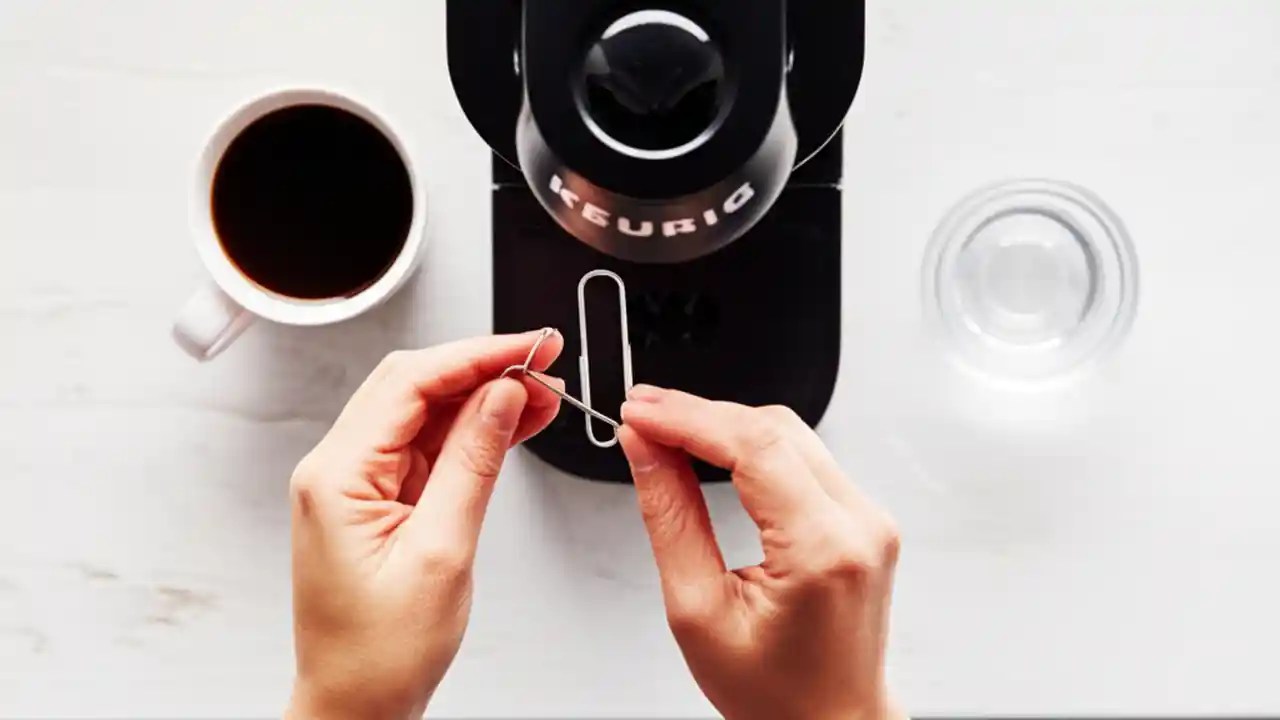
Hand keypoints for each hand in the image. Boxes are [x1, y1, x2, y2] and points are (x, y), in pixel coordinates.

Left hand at [286, 331, 563, 719]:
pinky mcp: (377, 499)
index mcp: (336, 476)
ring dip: (482, 397)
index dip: (478, 355)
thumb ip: (474, 461)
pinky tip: (513, 423)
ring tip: (543, 393)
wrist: (355, 707)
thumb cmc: (379, 653)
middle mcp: (336, 470)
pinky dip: (471, 430)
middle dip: (483, 366)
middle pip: (414, 385)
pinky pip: (426, 445)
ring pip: (423, 411)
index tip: (530, 346)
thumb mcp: (442, 552)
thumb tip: (503, 398)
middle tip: (543, 361)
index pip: (411, 383)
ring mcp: (355, 483)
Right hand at [618, 386, 904, 719]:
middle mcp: (859, 525)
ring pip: (791, 432)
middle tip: (642, 418)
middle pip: (774, 427)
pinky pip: (805, 455)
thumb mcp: (697, 610)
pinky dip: (753, 445)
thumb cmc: (773, 693)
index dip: (687, 417)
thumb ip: (670, 517)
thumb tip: (645, 450)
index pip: (752, 446)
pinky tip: (713, 449)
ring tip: (667, 431)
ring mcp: (868, 518)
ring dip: (725, 424)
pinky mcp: (863, 517)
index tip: (639, 412)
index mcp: (823, 551)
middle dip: (701, 413)